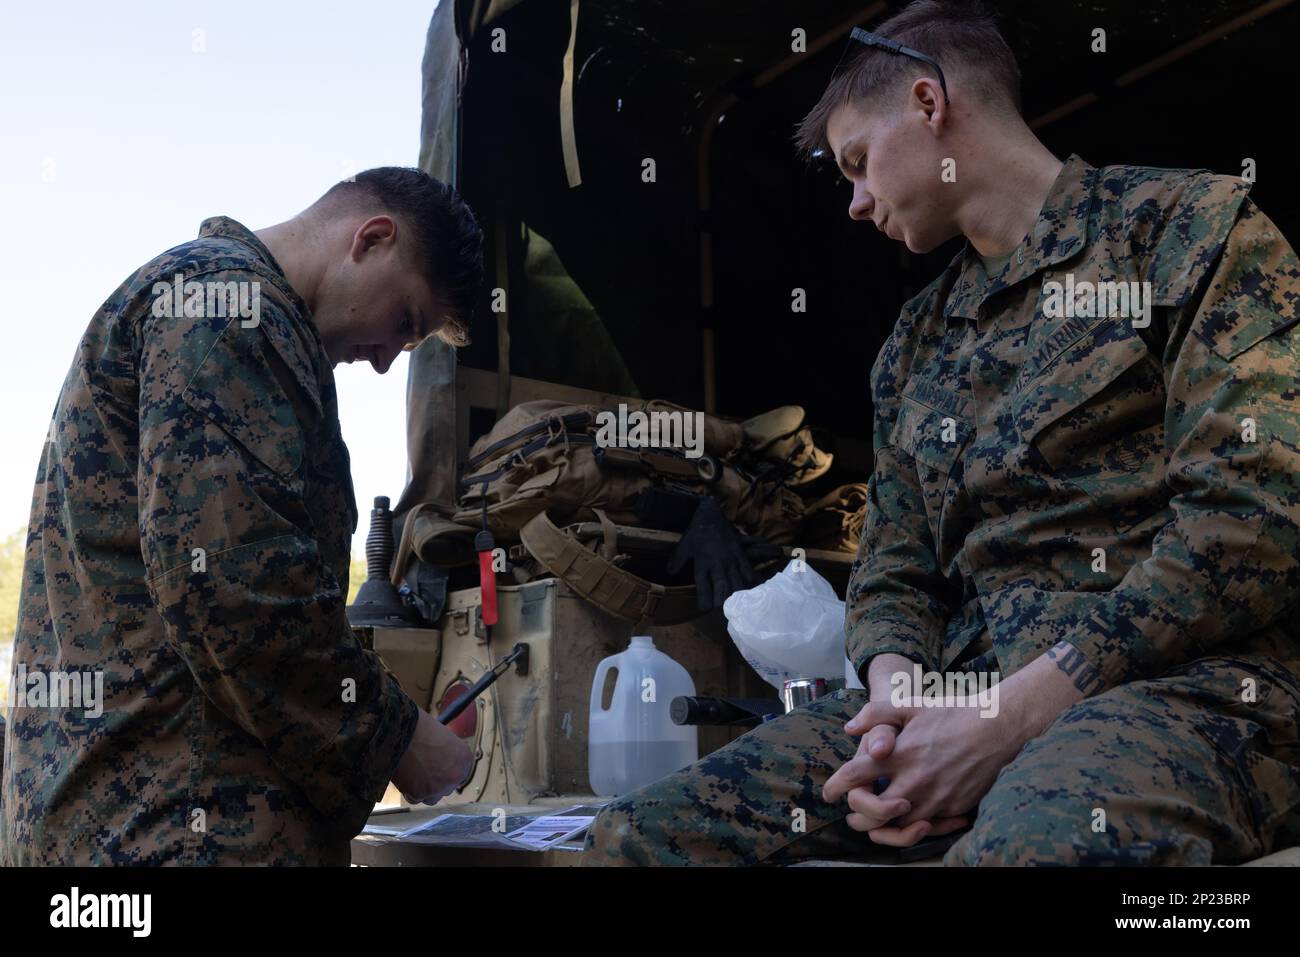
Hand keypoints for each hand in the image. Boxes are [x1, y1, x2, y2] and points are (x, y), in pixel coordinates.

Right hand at [391, 707, 474, 804]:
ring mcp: (438, 787)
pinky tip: (404, 777)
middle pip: (447, 787)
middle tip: (422, 770)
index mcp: (464, 758)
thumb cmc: (418, 727)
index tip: (438, 769)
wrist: (399, 730)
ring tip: (412, 773)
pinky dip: (409, 791)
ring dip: (424, 789)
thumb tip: (442, 765)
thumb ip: (447, 754)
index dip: (447, 772)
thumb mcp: (442, 737)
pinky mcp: (419, 794)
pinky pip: (415, 799)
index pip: (460, 774)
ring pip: (432, 797)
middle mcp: (455, 775)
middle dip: (436, 781)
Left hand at [667, 496, 755, 608]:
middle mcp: (717, 565)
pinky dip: (751, 583)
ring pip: (737, 585)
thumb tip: (669, 573)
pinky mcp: (740, 555)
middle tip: (723, 609)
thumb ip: (677, 560)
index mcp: (702, 565)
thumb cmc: (696, 532)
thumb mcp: (684, 546)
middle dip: (723, 604)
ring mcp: (730, 560)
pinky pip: (748, 572)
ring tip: (738, 604)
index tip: (705, 608)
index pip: (704, 590)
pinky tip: (753, 591)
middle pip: (723, 592)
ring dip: (737, 596)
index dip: (705, 603)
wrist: (711, 514)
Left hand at [828, 692, 1022, 844]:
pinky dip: (913, 828)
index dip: (835, 787)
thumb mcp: (911, 705)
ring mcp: (935, 798)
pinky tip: (907, 820)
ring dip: (883, 828)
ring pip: (899, 828)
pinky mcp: (953, 808)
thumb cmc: (952, 713)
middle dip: (856, 818)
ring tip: (876, 823)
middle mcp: (914, 780)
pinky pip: (927, 828)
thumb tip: (849, 728)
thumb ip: (876, 714)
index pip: (856, 776)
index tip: (828, 793)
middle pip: (872, 814)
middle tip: (852, 816)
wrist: (997, 728)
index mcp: (899, 754)